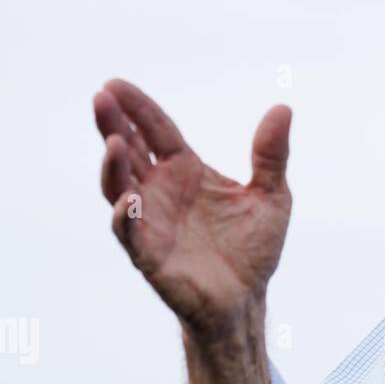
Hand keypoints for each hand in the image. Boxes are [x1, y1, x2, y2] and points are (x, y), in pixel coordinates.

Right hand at [93, 80, 292, 340]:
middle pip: (128, 152)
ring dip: (113, 166)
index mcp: (186, 171)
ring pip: (120, 189)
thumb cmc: (253, 248)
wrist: (247, 300)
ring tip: (114, 141)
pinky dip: (127, 217)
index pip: (156, 132)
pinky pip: (131, 234)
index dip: (138, 108)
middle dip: (112, 124)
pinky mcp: (149, 256)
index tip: (114, 83)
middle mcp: (160, 192)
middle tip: (101, 97)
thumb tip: (283, 108)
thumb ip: (271, 154)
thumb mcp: (272, 195)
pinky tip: (129, 200)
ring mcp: (150, 222)